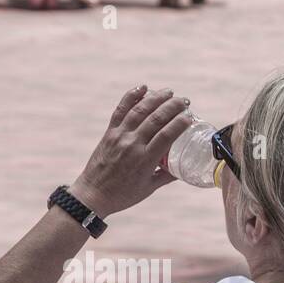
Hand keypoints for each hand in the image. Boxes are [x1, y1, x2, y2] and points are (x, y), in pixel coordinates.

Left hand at [70, 85, 192, 216]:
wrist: (94, 194)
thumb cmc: (124, 194)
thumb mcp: (149, 188)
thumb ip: (166, 176)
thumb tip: (181, 169)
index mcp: (145, 160)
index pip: (166, 136)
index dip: (180, 124)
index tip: (190, 117)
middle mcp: (132, 144)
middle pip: (155, 119)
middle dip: (172, 106)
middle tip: (185, 101)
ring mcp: (119, 136)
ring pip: (139, 110)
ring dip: (155, 98)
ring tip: (168, 92)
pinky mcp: (109, 132)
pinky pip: (121, 110)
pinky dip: (131, 96)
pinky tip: (142, 88)